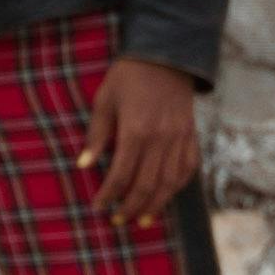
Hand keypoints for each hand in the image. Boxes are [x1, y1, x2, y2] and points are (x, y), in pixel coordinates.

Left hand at [81, 58, 197, 224]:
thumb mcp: (104, 100)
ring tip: (142, 220)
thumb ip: (97, 135)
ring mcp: (180, 137)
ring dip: (156, 205)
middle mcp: (161, 138)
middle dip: (130, 207)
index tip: (98, 206)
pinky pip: (188, 167)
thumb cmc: (128, 76)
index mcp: (136, 129)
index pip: (121, 174)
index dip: (109, 194)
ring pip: (170, 182)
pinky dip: (178, 186)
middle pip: (147, 184)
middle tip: (117, 220)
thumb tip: (83, 165)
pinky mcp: (191, 134)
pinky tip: (167, 196)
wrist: (164, 54)